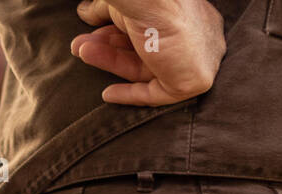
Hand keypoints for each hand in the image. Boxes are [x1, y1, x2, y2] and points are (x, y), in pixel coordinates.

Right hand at [71, 0, 224, 105]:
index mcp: (190, 14)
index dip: (120, 35)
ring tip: (82, 53)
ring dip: (112, 64)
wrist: (156, 3)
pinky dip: (131, 95)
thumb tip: (84, 12)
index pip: (154, 33)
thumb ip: (105, 10)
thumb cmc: (147, 0)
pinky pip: (159, 95)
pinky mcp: (196, 81)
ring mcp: (200, 60)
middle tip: (81, 46)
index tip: (94, 36)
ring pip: (148, 69)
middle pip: (146, 51)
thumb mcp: (123, 5)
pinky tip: (108, 93)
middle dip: (110, 48)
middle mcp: (198, 36)